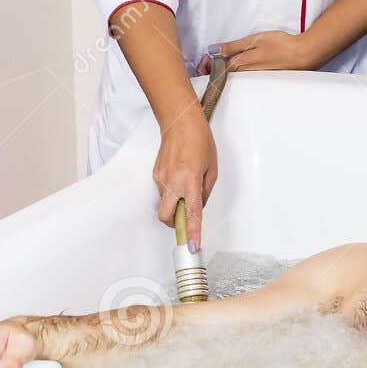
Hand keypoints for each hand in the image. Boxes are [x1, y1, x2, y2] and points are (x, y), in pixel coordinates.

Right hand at [153, 104, 216, 247]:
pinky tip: (179, 176)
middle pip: (166, 217)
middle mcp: (172, 182)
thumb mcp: (211, 168)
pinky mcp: (155, 174)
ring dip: (175, 202)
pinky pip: (163, 191)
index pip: (191, 214)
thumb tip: (199, 205)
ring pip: (165, 203)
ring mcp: (160, 179)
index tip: (192, 245)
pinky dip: (172, 191)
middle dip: (174, 223)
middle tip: (185, 216)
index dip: (192, 233)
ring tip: (187, 183)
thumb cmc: (198, 140)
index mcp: (189, 181)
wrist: (180, 122)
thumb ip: (206, 191)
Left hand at [199, 30, 313, 73]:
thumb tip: (213, 50)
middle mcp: (245, 76)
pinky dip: (235, 73)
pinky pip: (242, 78)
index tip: (203, 60)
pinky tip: (236, 67)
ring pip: (232, 77)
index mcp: (240, 66)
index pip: (216, 69)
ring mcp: (253, 78)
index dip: (206, 65)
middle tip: (205, 64)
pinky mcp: (261, 78)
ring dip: (222, 72)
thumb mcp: (253, 40)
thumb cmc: (281, 46)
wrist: (303, 55)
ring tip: (217, 64)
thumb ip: (232, 47)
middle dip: (212, 70)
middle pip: (222, 75)